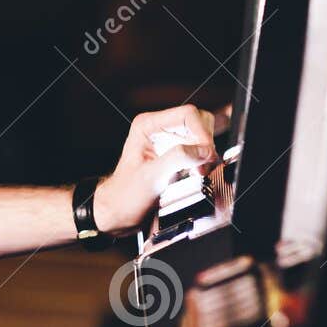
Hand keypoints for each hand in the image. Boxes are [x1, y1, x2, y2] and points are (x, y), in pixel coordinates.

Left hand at [92, 104, 218, 232]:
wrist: (119, 211)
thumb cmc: (125, 195)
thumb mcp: (151, 176)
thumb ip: (177, 159)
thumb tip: (204, 150)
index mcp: (148, 125)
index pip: (188, 114)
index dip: (202, 133)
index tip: (207, 153)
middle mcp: (159, 128)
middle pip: (199, 122)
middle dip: (206, 143)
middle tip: (203, 165)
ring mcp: (168, 140)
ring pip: (202, 136)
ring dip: (206, 153)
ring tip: (198, 172)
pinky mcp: (175, 153)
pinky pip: (199, 149)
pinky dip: (204, 160)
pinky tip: (196, 173)